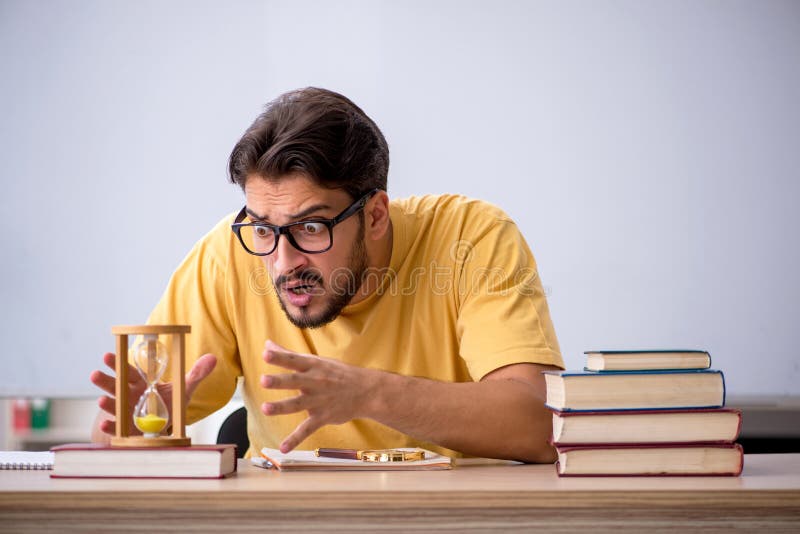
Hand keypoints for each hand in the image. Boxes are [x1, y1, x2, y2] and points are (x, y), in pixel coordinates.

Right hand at [90, 352, 216, 435]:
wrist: (162, 426)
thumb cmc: (168, 403)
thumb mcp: (183, 389)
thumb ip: (195, 374)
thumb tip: (212, 358)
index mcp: (141, 383)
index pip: (128, 371)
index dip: (118, 363)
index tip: (107, 354)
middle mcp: (129, 396)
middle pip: (116, 386)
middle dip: (105, 381)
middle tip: (95, 374)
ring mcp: (126, 412)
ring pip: (113, 406)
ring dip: (106, 403)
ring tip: (101, 400)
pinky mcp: (126, 429)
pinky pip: (116, 427)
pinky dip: (111, 427)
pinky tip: (106, 424)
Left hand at [260, 340, 378, 452]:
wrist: (366, 391)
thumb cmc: (337, 373)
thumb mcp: (317, 361)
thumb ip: (289, 355)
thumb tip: (267, 344)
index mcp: (313, 366)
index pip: (294, 360)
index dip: (280, 357)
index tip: (266, 353)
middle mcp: (315, 382)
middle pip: (294, 381)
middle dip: (279, 382)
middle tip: (263, 380)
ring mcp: (319, 400)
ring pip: (297, 404)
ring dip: (281, 407)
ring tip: (265, 409)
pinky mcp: (322, 417)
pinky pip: (307, 429)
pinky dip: (295, 439)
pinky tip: (283, 448)